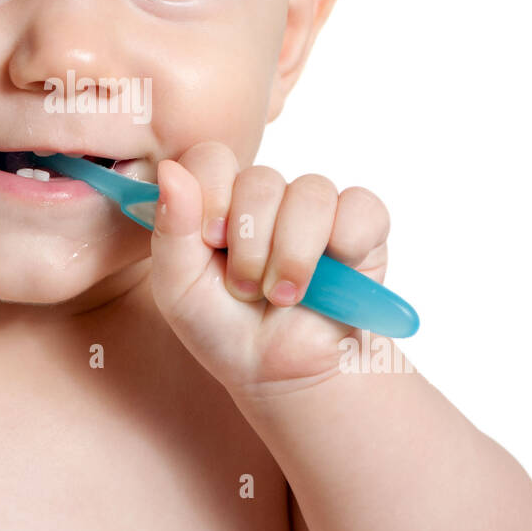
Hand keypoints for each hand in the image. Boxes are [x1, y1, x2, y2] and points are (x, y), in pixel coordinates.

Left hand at [148, 142, 391, 397]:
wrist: (279, 372)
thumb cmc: (222, 327)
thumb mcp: (177, 288)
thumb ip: (171, 229)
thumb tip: (169, 169)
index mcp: (218, 199)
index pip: (212, 158)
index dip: (211, 193)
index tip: (211, 239)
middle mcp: (266, 195)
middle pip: (260, 181)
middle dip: (251, 246)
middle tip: (245, 288)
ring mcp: (314, 206)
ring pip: (310, 195)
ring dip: (292, 255)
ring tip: (284, 295)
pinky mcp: (361, 224)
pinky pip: (360, 208)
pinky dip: (346, 243)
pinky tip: (333, 273)